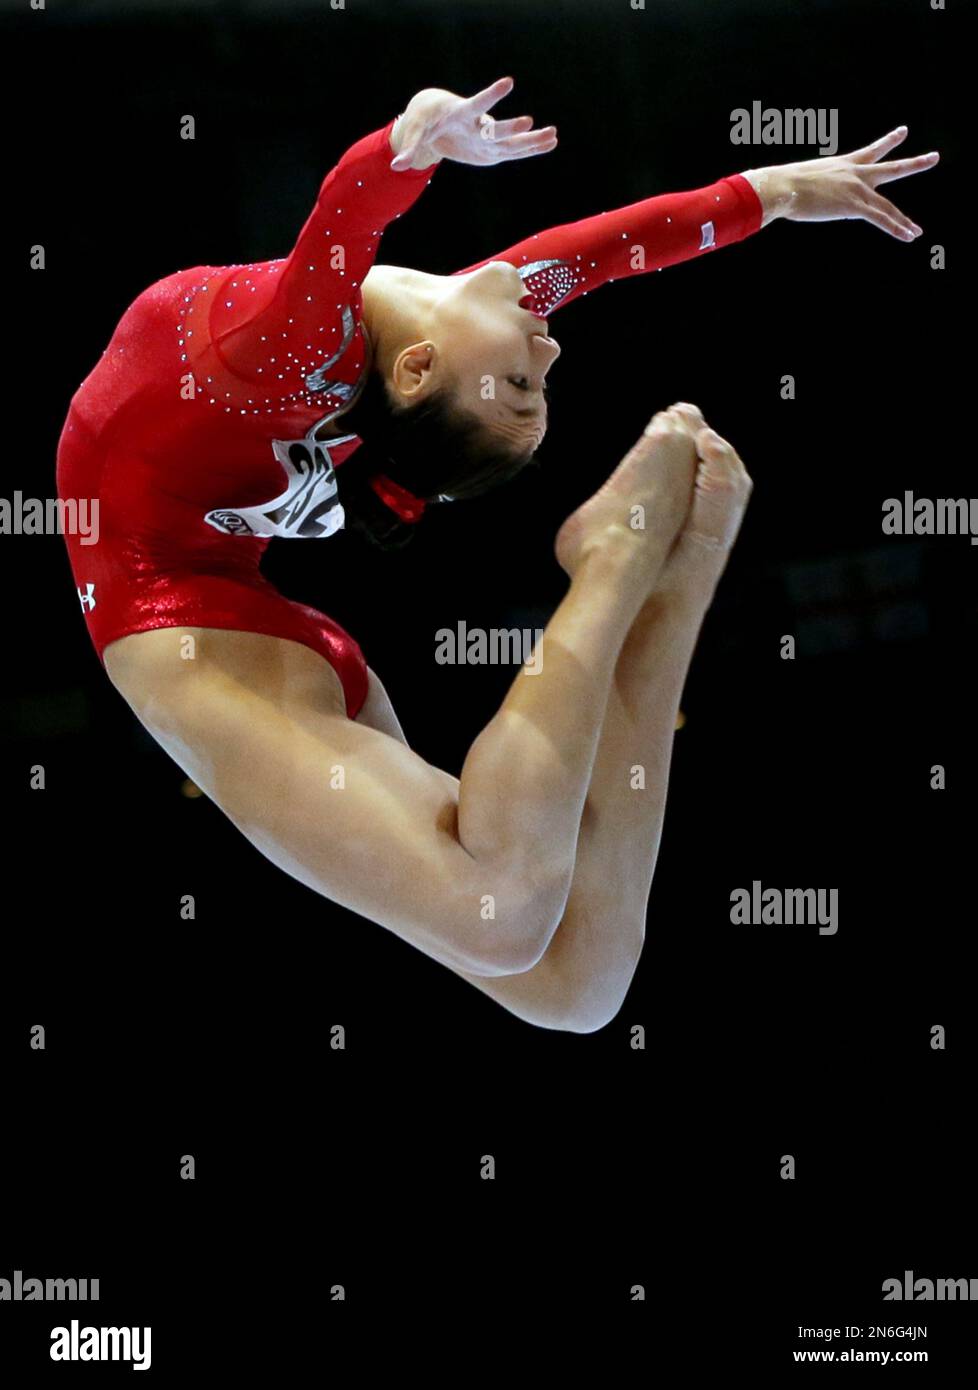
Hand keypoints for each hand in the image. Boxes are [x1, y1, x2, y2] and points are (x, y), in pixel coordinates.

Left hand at [390, 77, 557, 170]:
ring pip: (512, 141)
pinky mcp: (493, 149)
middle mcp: (479, 125)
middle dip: (511, 127)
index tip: (508, 82)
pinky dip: (533, 147)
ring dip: (532, 139)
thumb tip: (397, 165)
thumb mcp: (417, 134)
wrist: (436, 117)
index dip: (491, 95)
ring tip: (554, 135)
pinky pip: (515, 150)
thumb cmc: (425, 123)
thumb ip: (410, 149)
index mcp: (461, 115)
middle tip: (530, 122)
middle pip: (496, 128)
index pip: (477, 104)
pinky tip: (552, 143)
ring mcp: (488, 138)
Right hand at [742, 126, 938, 240]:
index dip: (889, 141)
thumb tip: (778, 195)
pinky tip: (909, 237)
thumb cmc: (781, 186)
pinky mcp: (854, 206)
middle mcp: (855, 174)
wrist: (782, 186)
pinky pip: (881, 219)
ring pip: (887, 207)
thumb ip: (802, 188)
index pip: (871, 152)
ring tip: (918, 232)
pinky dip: (896, 229)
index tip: (903, 132)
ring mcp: (857, 189)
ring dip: (903, 222)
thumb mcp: (798, 182)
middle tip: (933, 157)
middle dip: (914, 164)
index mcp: (843, 165)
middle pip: (891, 169)